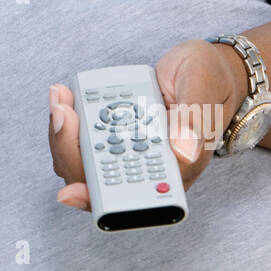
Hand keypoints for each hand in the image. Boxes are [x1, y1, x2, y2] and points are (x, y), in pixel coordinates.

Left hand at [47, 40, 245, 211]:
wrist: (207, 68)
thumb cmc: (210, 82)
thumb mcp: (203, 91)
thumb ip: (193, 120)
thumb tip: (181, 151)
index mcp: (174, 171)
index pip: (130, 200)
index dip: (96, 201)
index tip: (69, 192)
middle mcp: (146, 167)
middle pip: (95, 179)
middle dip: (68, 149)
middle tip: (62, 111)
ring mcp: (128, 150)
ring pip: (83, 158)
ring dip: (63, 133)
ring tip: (60, 97)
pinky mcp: (116, 133)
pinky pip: (83, 136)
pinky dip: (69, 119)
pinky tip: (64, 96)